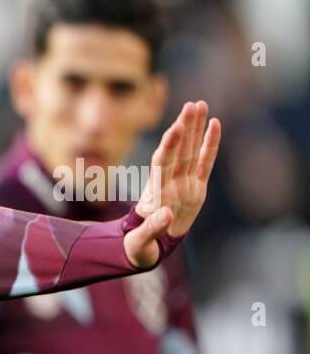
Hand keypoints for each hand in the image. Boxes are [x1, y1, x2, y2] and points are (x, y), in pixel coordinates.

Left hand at [122, 100, 220, 268]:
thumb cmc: (139, 246)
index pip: (162, 163)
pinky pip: (204, 162)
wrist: (146, 248)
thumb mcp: (141, 242)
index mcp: (155, 194)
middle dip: (185, 128)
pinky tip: (215, 124)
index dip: (168, 146)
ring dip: (195, 129)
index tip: (175, 127)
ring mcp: (183, 183)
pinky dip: (209, 145)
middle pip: (178, 150)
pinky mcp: (196, 187)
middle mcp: (169, 183)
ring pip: (190, 151)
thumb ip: (152, 228)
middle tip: (192, 105)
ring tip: (200, 105)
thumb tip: (167, 214)